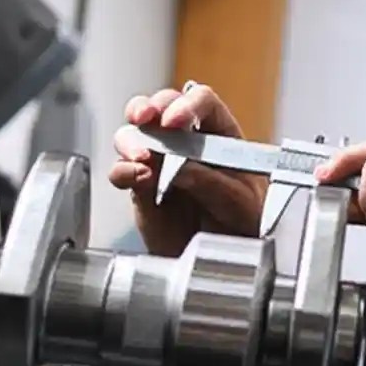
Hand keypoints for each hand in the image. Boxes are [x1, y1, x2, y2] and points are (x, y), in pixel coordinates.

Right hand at [110, 84, 266, 256]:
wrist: (225, 263)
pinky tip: (138, 178)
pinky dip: (123, 171)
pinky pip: (122, 171)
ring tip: (143, 157)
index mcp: (220, 135)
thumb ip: (210, 181)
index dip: (187, 104)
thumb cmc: (244, 226)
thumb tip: (179, 168)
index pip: (201, 102)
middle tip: (146, 118)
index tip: (176, 119)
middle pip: (160, 107)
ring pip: (134, 134)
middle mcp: (187, 142)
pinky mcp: (142, 187)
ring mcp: (162, 163)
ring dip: (132, 139)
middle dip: (149, 106)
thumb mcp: (239, 202)